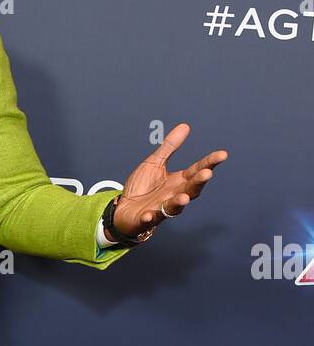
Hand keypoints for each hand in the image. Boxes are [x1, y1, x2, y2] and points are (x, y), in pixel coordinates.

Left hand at [113, 123, 227, 242]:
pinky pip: (149, 219)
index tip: (223, 154)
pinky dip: (149, 218)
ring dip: (179, 203)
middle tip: (207, 174)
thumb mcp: (155, 163)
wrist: (123, 209)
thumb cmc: (141, 187)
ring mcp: (160, 209)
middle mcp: (173, 196)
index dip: (209, 163)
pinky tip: (148, 215)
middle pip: (190, 190)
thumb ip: (169, 147)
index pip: (197, 171)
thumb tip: (185, 126)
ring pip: (173, 207)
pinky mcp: (146, 219)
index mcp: (178, 181)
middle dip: (198, 182)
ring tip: (184, 198)